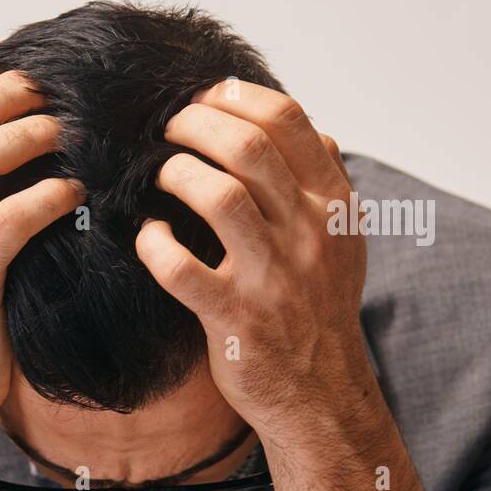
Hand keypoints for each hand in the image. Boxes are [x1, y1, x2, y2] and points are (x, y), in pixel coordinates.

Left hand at [136, 80, 370, 447]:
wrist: (320, 393)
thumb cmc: (318, 309)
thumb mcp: (341, 241)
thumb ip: (324, 184)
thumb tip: (311, 130)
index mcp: (332, 204)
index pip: (288, 120)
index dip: (234, 97)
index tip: (200, 98)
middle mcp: (308, 232)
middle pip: (247, 147)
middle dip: (192, 125)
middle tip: (164, 131)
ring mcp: (271, 275)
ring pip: (216, 195)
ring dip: (173, 175)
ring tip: (156, 178)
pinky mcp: (233, 317)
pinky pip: (178, 267)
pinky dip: (152, 244)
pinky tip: (148, 239)